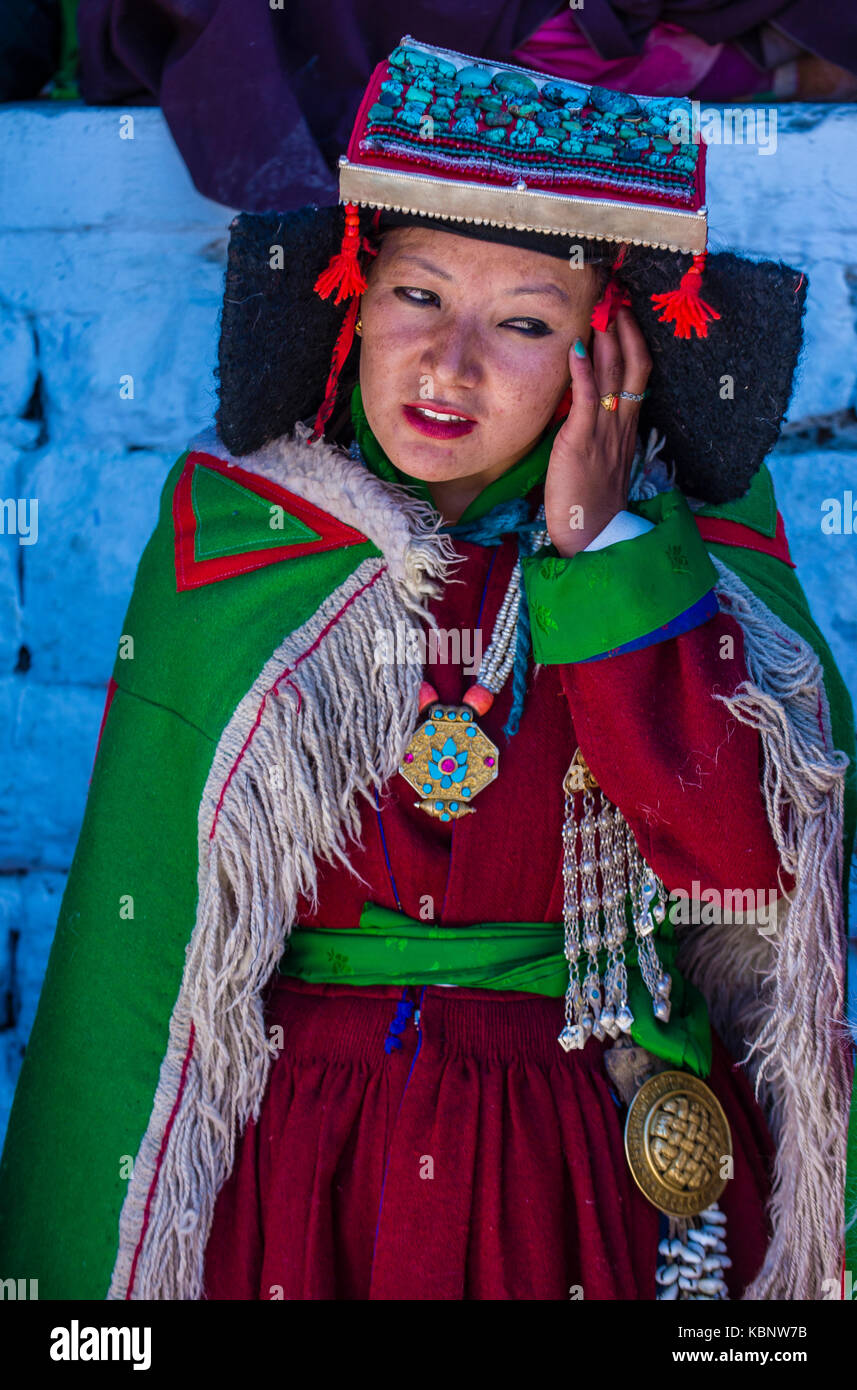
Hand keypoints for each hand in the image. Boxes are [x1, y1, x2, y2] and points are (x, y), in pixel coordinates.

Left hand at [543, 306, 652, 557]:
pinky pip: (587, 398)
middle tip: (617, 297)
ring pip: (614, 375)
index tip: (626, 313)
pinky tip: (576, 345)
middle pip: (633, 365)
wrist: (591, 533)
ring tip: (603, 309)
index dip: (635, 341)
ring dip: (608, 340)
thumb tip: (584, 398)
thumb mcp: (599, 454)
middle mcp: (621, 423)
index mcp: (627, 425)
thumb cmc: (589, 498)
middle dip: (626, 329)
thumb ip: (596, 425)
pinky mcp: (581, 441)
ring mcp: (604, 431)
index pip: (639, 373)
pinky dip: (582, 369)